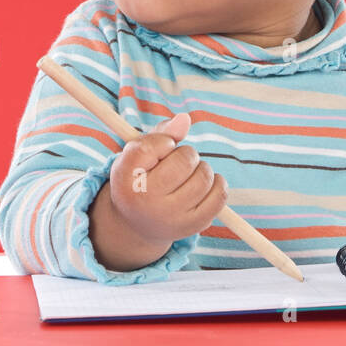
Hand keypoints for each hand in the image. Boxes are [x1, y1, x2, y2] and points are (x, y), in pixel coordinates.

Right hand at [107, 111, 228, 245]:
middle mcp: (146, 201)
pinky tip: (204, 184)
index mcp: (126, 178)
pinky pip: (219, 195)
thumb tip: (185, 119)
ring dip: (202, 168)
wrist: (138, 223)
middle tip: (177, 162)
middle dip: (187, 153)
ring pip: (204, 176)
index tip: (161, 150)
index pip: (153, 145)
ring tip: (188, 175)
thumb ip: (161, 133)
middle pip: (185, 160)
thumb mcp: (140, 154)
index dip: (164, 141)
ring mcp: (171, 216)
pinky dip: (217, 183)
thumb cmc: (141, 178)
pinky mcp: (192, 226)